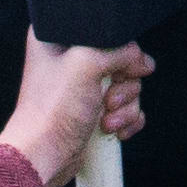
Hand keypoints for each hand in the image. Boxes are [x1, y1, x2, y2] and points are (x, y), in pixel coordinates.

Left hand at [0, 35, 152, 186]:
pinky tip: (113, 129)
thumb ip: (120, 51)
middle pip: (121, 60)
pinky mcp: (93, 112)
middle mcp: (70, 60)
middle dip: (123, 84)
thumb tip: (142, 60)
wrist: (43, 155)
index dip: (120, 50)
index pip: (105, 31)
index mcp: (58, 38)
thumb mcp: (86, 63)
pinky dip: (126, 120)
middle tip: (108, 98)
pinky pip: (126, 108)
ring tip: (106, 120)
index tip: (122, 67)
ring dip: (125, 106)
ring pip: (127, 86)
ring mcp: (82, 88)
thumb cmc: (52, 109)